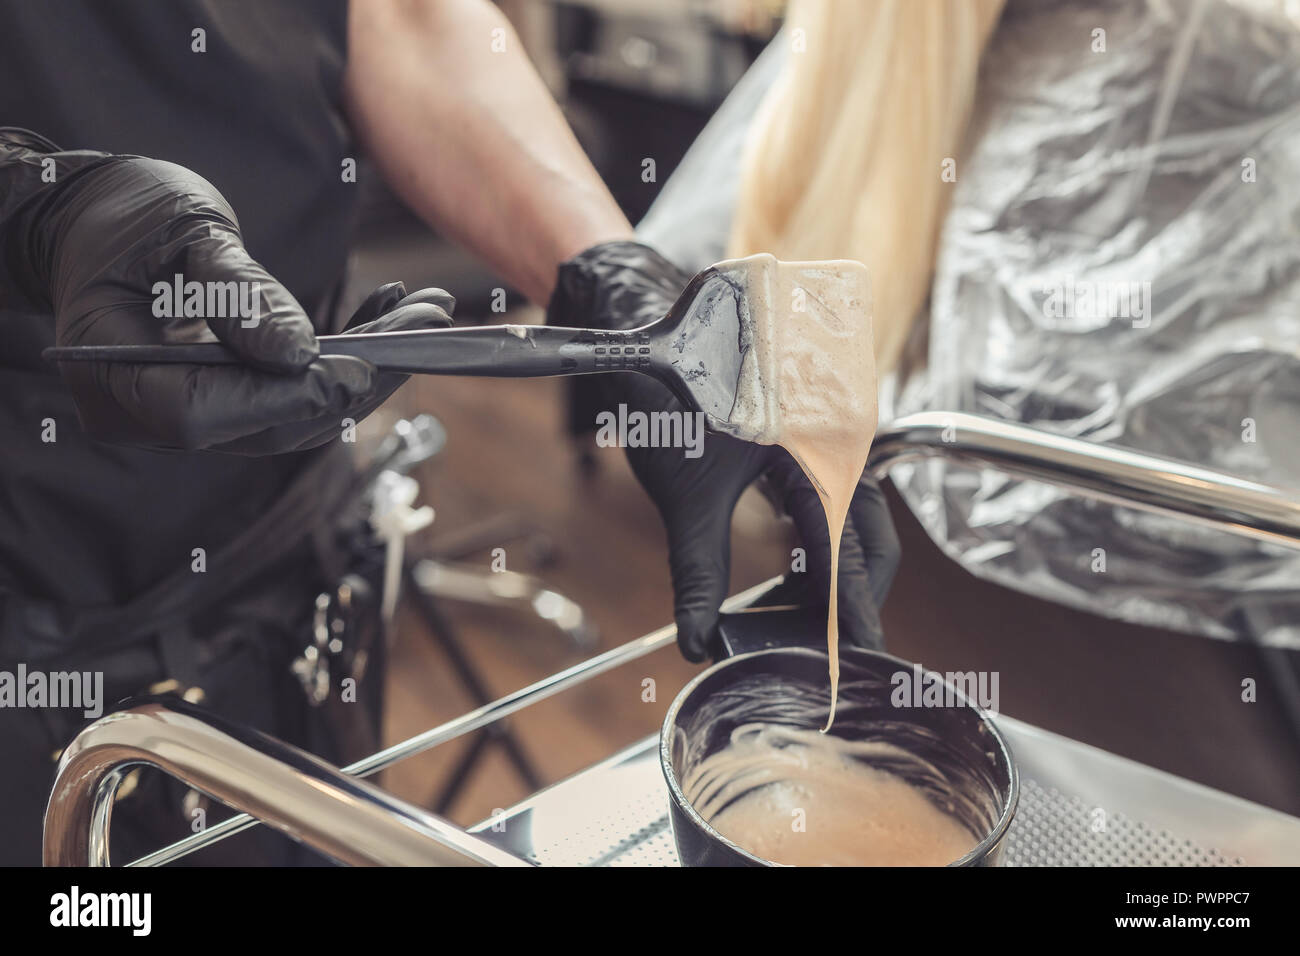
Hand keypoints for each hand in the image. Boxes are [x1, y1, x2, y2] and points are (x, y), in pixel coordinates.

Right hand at [23, 150, 451, 452]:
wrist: (103, 216)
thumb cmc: (130, 211)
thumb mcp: (183, 230)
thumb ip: (237, 293)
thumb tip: (299, 354)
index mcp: (114, 373)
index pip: (206, 413)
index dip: (289, 397)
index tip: (363, 365)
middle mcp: (151, 413)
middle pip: (266, 423)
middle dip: (357, 378)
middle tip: (425, 324)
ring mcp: (191, 412)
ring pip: (294, 415)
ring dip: (367, 367)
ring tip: (423, 312)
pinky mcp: (226, 401)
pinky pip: (293, 397)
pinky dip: (345, 360)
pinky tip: (388, 314)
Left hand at [548, 241, 900, 660]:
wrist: (646, 329)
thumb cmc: (667, 396)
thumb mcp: (684, 496)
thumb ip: (698, 571)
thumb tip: (698, 640)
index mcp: (818, 444)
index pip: (846, 545)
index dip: (851, 607)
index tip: (859, 655)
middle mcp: (841, 432)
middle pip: (871, 534)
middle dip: (853, 595)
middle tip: (828, 645)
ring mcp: (832, 429)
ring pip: (858, 515)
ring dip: (836, 567)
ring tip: (799, 614)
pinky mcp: (817, 431)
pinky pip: (839, 492)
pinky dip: (823, 536)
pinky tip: (793, 568)